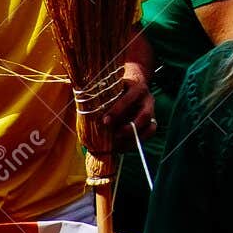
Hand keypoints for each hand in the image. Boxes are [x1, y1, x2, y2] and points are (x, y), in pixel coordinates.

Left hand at [101, 36, 156, 152]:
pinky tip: (121, 148)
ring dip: (133, 139)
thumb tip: (80, 98)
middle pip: (145, 115)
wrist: (133, 85)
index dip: (118, 110)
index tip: (104, 121)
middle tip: (114, 136)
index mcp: (137, 87)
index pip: (130, 98)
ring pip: (150, 127)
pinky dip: (136, 143)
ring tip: (117, 147)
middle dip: (129, 128)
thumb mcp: (110, 85)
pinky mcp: (151, 122)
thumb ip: (100, 92)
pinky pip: (149, 134)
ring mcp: (152, 112)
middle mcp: (148, 100)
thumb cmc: (116, 86)